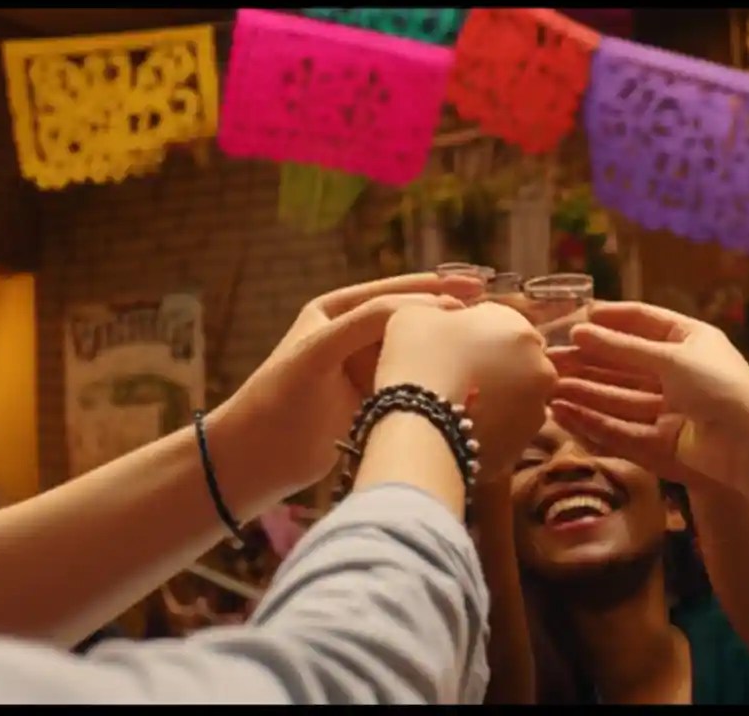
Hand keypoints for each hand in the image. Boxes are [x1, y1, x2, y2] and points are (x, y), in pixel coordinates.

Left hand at [211, 273, 481, 496]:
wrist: (255, 461)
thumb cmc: (277, 400)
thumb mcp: (319, 350)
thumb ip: (367, 322)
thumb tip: (426, 306)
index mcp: (336, 311)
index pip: (394, 292)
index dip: (436, 288)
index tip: (475, 290)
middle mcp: (353, 336)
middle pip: (411, 319)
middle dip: (449, 315)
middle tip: (493, 311)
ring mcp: (365, 370)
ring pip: (414, 351)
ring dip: (446, 347)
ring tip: (488, 343)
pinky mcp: (374, 403)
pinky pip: (411, 383)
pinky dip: (437, 379)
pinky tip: (467, 380)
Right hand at [377, 302, 557, 478]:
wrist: (420, 423)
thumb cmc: (418, 358)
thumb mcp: (418, 314)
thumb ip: (443, 312)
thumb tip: (450, 321)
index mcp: (519, 327)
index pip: (498, 321)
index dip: (469, 332)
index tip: (446, 346)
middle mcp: (540, 366)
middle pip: (514, 359)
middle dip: (491, 365)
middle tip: (453, 376)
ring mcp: (537, 409)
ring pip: (515, 396)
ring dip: (494, 397)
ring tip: (455, 406)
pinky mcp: (524, 445)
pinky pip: (507, 429)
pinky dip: (490, 426)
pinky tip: (461, 428)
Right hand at [549, 301, 748, 486]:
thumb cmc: (719, 387)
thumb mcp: (670, 358)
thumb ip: (622, 348)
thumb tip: (580, 331)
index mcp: (689, 341)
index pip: (644, 322)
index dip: (611, 318)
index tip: (577, 317)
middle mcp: (677, 373)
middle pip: (624, 363)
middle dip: (587, 360)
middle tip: (549, 358)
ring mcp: (668, 409)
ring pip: (617, 396)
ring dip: (583, 391)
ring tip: (548, 386)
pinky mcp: (659, 442)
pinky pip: (619, 427)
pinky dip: (591, 420)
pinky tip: (562, 412)